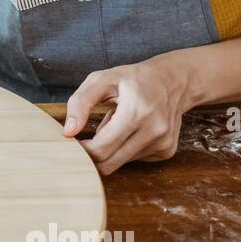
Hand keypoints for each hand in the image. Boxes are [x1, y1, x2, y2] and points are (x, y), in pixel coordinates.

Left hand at [62, 56, 194, 175]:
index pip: (101, 148)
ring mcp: (163, 143)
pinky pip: (134, 160)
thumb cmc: (133, 79)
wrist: (172, 80)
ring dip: (110, 149)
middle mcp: (154, 130)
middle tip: (86, 138)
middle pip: (110, 162)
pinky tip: (130, 130)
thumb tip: (68, 131)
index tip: (73, 141)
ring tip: (115, 125)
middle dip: (92, 154)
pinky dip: (125, 149)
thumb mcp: (101, 80)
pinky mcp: (167, 150)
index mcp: (137, 111)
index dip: (82, 149)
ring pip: (120, 162)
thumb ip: (80, 103)